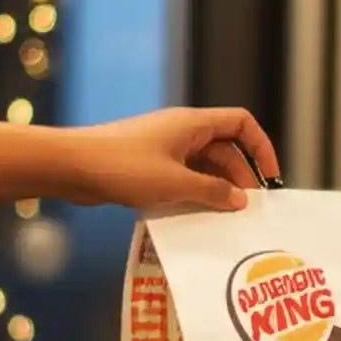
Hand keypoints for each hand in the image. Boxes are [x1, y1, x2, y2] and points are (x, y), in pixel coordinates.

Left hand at [68, 106, 280, 210]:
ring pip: (204, 165)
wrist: (70, 166)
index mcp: (193, 124)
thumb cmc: (122, 167)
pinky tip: (196, 215)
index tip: (269, 176)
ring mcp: (164, 148)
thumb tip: (240, 200)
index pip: (241, 123)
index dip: (260, 146)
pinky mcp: (149, 165)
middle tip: (246, 209)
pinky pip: (183, 176)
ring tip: (224, 217)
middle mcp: (182, 131)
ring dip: (216, 188)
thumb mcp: (175, 183)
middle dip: (240, 177)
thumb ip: (211, 192)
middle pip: (225, 148)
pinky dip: (194, 192)